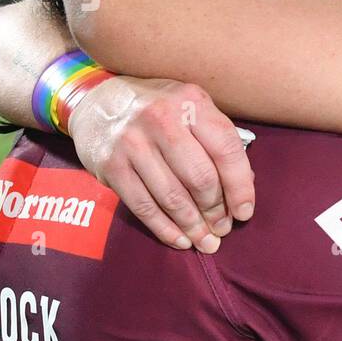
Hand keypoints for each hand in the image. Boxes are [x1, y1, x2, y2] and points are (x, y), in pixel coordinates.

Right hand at [67, 76, 254, 251]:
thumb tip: (243, 186)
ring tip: (206, 241)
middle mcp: (162, 119)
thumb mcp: (192, 108)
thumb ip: (217, 140)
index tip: (244, 211)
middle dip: (216, 211)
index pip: (226, 150)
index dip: (240, 187)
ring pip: (172, 197)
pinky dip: (165, 229)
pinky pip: (144, 206)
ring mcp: (133, 142)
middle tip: (223, 228)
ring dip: (193, 226)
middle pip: (200, 178)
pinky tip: (180, 240)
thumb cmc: (159, 108)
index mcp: (191, 102)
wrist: (97, 99)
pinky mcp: (111, 165)